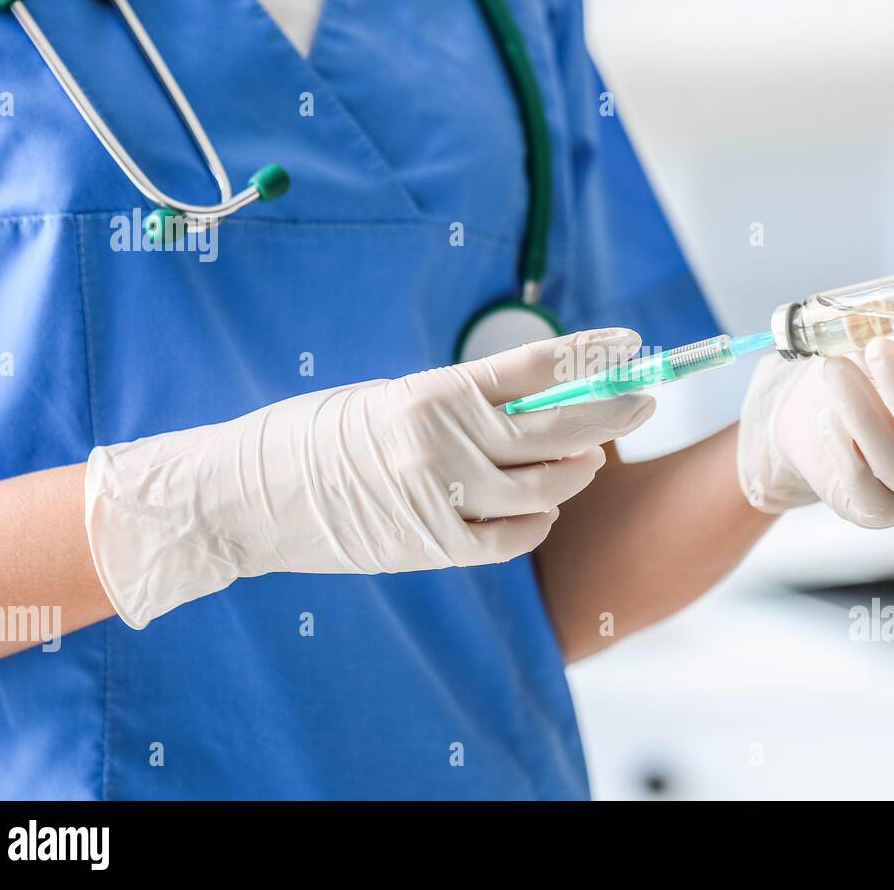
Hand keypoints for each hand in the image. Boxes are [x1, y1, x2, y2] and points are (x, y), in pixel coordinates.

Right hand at [84, 328, 652, 627]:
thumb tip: (545, 405)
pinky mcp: (433, 548)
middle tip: (645, 399)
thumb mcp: (390, 399)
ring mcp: (441, 500)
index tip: (632, 345)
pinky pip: (514, 539)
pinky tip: (543, 509)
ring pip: (545, 489)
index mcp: (432, 393)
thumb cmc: (316, 436)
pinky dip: (538, 523)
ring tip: (588, 459)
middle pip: (559, 428)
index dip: (592, 354)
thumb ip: (464, 406)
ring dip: (576, 472)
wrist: (247, 498)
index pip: (535, 367)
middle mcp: (443, 444)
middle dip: (614, 412)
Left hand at [737, 328, 893, 526]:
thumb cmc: (865, 382)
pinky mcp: (879, 511)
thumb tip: (878, 313)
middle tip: (875, 351)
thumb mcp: (881, 354)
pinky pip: (867, 490)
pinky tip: (827, 418)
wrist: (818, 421)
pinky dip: (845, 453)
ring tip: (835, 371)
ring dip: (864, 416)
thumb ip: (890, 334)